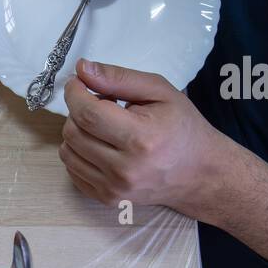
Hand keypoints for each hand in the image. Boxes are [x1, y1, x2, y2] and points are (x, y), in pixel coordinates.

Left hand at [60, 60, 267, 259]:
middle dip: (79, 112)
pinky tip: (100, 145)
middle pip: (73, 132)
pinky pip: (73, 171)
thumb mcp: (160, 92)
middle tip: (101, 105)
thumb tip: (82, 69)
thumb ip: (119, 79)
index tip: (76, 82)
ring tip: (103, 127)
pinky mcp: (107, 199)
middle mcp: (124, 168)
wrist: (199, 173)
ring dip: (77, 133)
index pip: (87, 113)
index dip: (74, 93)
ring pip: (68, 152)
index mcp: (140, 138)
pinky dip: (78, 154)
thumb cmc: (182, 128)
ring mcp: (114, 188)